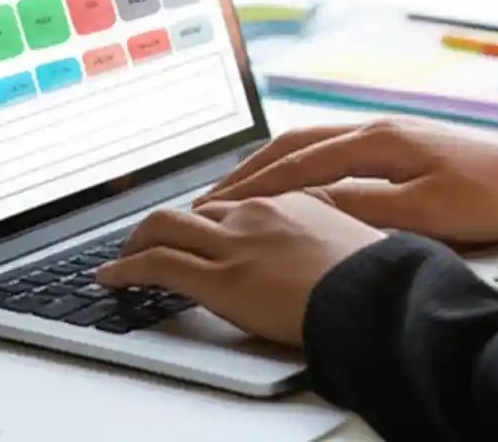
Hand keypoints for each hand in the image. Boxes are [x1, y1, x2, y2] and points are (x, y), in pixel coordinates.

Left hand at [96, 192, 384, 346]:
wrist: (384, 301)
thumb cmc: (384, 282)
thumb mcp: (365, 240)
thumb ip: (335, 235)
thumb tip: (331, 249)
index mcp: (295, 199)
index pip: (237, 196)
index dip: (209, 213)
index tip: (197, 221)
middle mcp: (258, 211)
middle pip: (196, 208)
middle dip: (167, 224)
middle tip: (150, 238)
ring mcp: (236, 242)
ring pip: (164, 227)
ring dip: (138, 241)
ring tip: (125, 256)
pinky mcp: (219, 278)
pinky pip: (156, 264)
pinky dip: (126, 268)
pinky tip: (113, 277)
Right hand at [198, 118, 497, 244]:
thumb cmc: (489, 197)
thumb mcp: (422, 210)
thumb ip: (359, 206)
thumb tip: (301, 205)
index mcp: (375, 141)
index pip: (296, 165)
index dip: (252, 189)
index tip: (214, 208)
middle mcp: (372, 128)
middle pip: (292, 145)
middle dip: (247, 172)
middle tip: (209, 199)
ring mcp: (385, 131)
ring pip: (308, 142)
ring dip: (269, 165)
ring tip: (235, 189)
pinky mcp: (398, 142)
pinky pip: (329, 147)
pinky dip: (297, 162)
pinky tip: (291, 179)